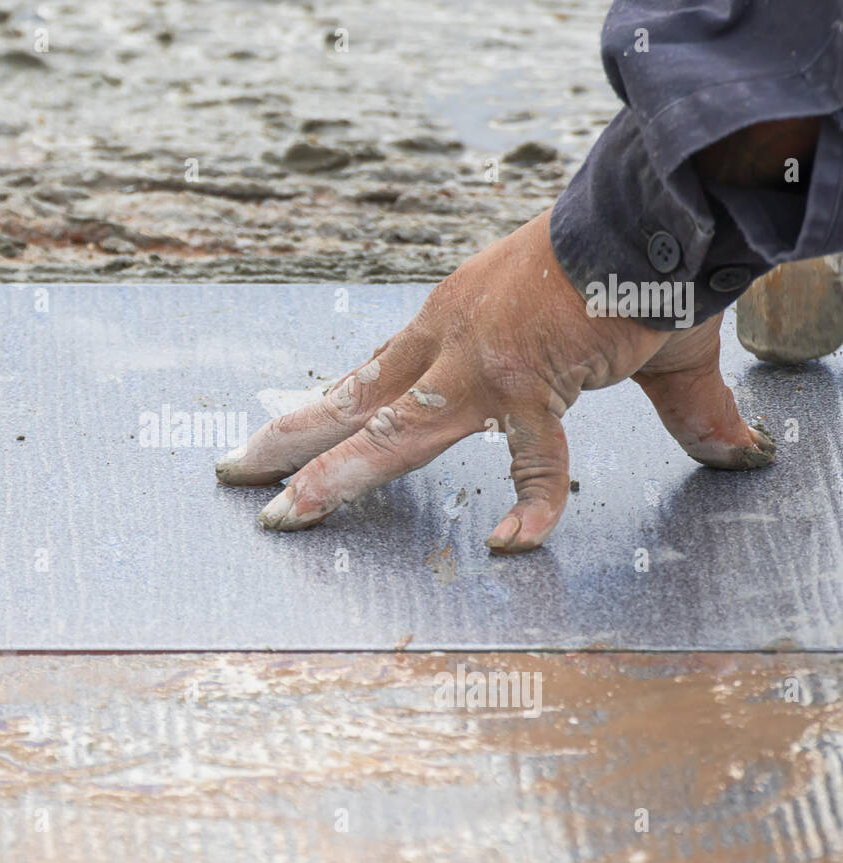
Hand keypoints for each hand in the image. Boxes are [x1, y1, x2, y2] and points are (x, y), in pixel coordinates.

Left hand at [215, 209, 774, 551]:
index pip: (370, 374)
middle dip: (290, 441)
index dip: (324, 408)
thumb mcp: (620, 346)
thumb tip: (732, 449)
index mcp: (452, 324)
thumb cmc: (632, 267)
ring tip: (283, 518)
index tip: (281, 431)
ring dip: (335, 477)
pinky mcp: (533, 385)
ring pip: (393, 432)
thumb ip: (669, 408)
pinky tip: (508, 547)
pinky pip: (532, 460)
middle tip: (234, 474)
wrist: (654, 212)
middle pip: (352, 401)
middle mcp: (449, 344)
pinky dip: (530, 506)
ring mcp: (482, 367)